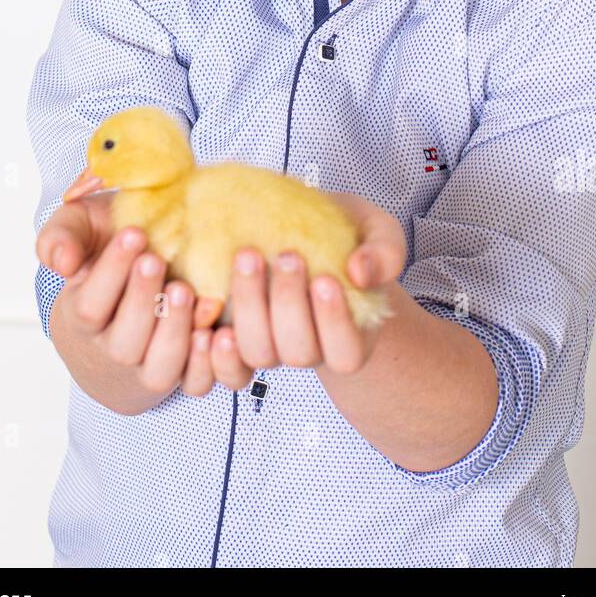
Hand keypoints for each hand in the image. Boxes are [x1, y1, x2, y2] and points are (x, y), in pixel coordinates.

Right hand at [37, 170, 228, 407]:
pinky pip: (192, 384)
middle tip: (156, 259)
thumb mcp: (77, 235)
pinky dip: (204, 363)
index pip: (90, 306)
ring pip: (159, 366)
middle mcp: (111, 352)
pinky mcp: (179, 378)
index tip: (134, 233)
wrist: (118, 305)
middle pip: (123, 341)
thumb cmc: (101, 258)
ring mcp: (146, 370)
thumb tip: (63, 262)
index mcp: (81, 320)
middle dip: (141, 298)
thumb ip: (60, 238)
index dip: (111, 271)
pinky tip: (211, 332)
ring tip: (183, 290)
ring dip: (173, 330)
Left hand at [193, 188, 407, 389]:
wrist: (309, 232)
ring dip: (250, 306)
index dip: (334, 323)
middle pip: (298, 352)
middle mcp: (311, 348)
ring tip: (247, 257)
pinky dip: (215, 346)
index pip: (347, 353)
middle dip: (288, 304)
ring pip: (258, 352)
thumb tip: (362, 273)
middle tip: (287, 256)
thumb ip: (385, 252)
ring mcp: (271, 345)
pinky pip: (225, 364)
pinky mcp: (237, 336)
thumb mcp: (378, 232)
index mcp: (352, 334)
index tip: (325, 278)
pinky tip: (211, 304)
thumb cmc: (347, 237)